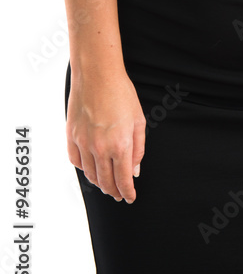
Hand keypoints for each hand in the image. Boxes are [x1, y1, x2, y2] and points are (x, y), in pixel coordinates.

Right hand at [66, 68, 145, 202]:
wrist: (97, 75)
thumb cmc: (122, 94)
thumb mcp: (139, 121)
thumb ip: (138, 148)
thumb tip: (135, 170)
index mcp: (120, 145)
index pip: (123, 179)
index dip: (128, 192)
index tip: (130, 198)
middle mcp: (100, 148)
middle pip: (106, 181)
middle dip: (114, 191)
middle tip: (120, 195)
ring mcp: (83, 143)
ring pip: (89, 174)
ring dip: (99, 183)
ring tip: (107, 185)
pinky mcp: (71, 136)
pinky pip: (75, 161)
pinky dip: (83, 169)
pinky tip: (90, 169)